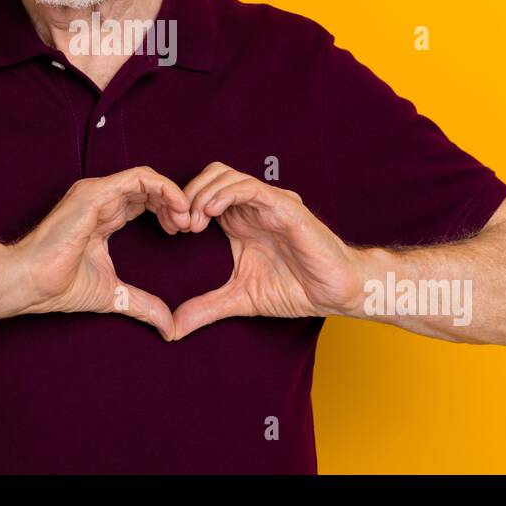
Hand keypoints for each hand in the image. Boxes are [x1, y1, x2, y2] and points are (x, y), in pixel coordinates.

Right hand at [13, 166, 191, 339]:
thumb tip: (169, 326)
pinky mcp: (95, 193)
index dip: (166, 211)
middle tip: (189, 225)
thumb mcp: (113, 294)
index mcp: (103, 215)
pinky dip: (163, 188)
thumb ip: (142, 304)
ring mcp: (97, 193)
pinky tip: (176, 207)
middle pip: (148, 187)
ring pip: (146, 177)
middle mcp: (101, 199)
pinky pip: (138, 178)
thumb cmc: (59, 286)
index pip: (142, 201)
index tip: (181, 233)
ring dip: (172, 194)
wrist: (31, 283)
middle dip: (173, 202)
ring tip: (185, 217)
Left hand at [171, 162, 363, 338]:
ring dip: (202, 193)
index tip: (169, 232)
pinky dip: (226, 193)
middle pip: (210, 176)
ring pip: (226, 176)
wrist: (335, 292)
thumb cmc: (295, 289)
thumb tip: (172, 329)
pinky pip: (251, 188)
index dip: (181, 206)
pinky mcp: (285, 207)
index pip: (202, 194)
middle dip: (187, 194)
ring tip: (192, 221)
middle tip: (178, 225)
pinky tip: (210, 212)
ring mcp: (268, 204)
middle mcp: (251, 207)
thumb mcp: (240, 299)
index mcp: (238, 221)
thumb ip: (206, 308)